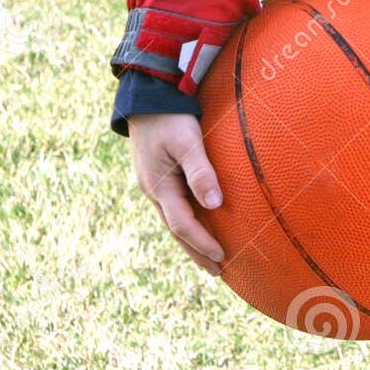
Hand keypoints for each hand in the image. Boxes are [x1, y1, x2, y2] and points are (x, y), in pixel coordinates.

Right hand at [128, 112, 225, 277]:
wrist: (148, 98)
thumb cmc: (171, 118)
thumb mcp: (187, 142)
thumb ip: (200, 171)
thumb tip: (214, 204)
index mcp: (159, 186)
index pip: (182, 224)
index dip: (201, 242)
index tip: (221, 257)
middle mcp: (155, 191)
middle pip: (176, 229)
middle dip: (196, 251)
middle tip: (217, 271)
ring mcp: (155, 184)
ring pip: (174, 220)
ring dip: (191, 240)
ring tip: (210, 257)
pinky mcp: (160, 176)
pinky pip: (174, 207)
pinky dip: (187, 221)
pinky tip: (199, 223)